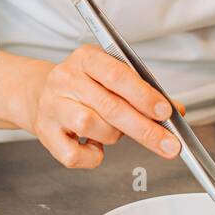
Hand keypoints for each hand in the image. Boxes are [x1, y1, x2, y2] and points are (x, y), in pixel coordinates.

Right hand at [20, 45, 182, 169]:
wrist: (38, 93)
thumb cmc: (84, 86)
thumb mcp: (112, 76)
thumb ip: (143, 92)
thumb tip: (176, 112)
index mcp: (86, 58)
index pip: (117, 75)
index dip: (144, 95)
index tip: (166, 112)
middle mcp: (65, 78)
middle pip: (110, 107)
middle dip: (145, 129)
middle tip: (169, 145)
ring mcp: (52, 105)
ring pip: (92, 127)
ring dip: (113, 135)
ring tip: (113, 131)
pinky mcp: (45, 132)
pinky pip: (74, 155)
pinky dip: (92, 156)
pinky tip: (94, 146)